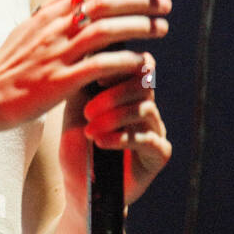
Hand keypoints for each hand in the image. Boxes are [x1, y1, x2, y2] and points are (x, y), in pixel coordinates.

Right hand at [0, 0, 170, 133]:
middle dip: (139, 1)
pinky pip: (98, 67)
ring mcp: (56, 55)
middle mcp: (54, 30)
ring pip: (104, 31)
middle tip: (164, 3)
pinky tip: (143, 61)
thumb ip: (57, 5)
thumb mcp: (29, 27)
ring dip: (137, 26)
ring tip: (162, 27)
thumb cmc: (8, 67)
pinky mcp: (59, 82)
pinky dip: (123, 62)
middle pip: (103, 4)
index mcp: (48, 15)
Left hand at [82, 47, 171, 206]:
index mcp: (129, 93)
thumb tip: (80, 43)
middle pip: (143, 83)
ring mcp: (155, 130)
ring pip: (145, 108)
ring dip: (114, 117)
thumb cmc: (77, 147)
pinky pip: (148, 139)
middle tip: (88, 110)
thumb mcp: (74, 108)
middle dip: (113, 94)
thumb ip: (83, 80)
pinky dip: (122, 138)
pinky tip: (101, 142)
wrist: (79, 189)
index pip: (137, 64)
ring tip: (90, 131)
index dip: (119, 64)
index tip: (95, 75)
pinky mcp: (158, 155)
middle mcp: (146, 108)